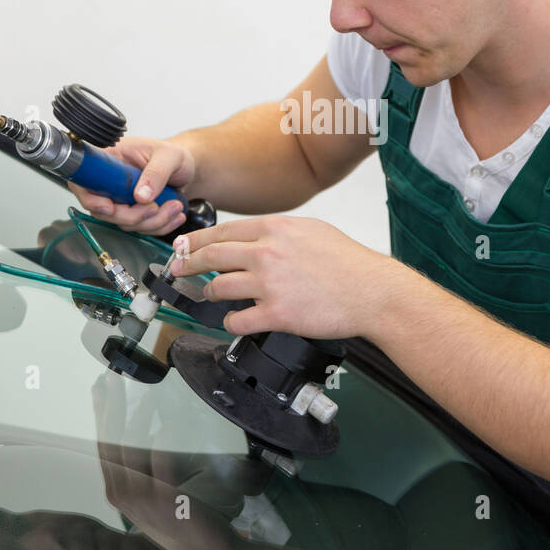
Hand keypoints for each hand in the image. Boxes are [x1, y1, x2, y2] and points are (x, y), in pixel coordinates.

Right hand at [68, 136, 195, 236]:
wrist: (186, 167)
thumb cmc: (172, 155)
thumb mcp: (169, 156)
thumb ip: (156, 172)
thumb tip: (141, 195)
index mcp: (110, 159)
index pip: (86, 183)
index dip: (93, 200)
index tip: (110, 207)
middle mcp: (110, 181)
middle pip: (104, 211)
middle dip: (132, 216)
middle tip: (156, 207)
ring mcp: (120, 199)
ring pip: (124, 223)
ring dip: (152, 221)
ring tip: (175, 206)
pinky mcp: (133, 212)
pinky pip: (140, 228)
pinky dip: (159, 226)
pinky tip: (174, 215)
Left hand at [168, 215, 409, 342]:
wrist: (372, 291)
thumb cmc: (348, 262)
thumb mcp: (312, 230)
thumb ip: (279, 231)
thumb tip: (255, 237)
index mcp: (275, 229)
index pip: (222, 231)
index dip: (197, 240)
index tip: (184, 246)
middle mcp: (267, 253)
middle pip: (211, 255)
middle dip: (188, 263)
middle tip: (178, 269)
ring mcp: (269, 284)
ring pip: (219, 286)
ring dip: (210, 292)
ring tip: (211, 294)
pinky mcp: (276, 313)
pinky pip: (237, 319)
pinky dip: (231, 321)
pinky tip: (235, 320)